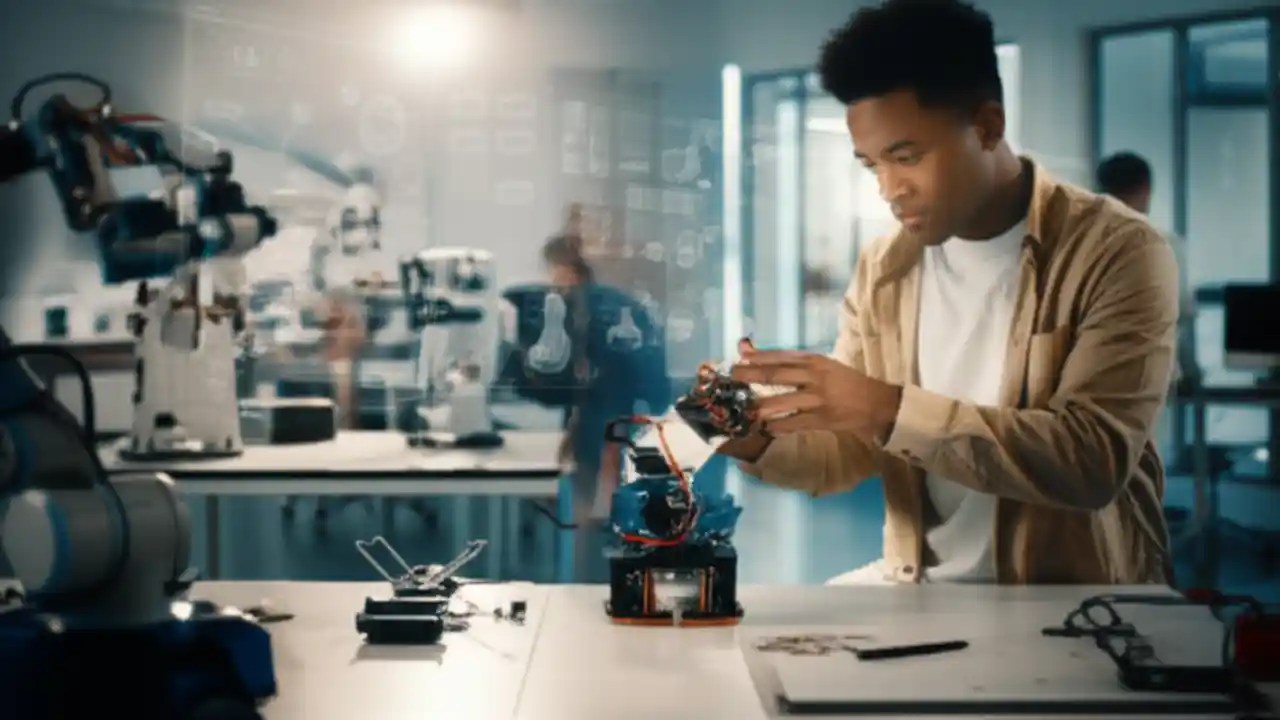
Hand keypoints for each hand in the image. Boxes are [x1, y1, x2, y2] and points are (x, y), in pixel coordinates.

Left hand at [731, 349, 902, 444]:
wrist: (875, 402)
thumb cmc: (845, 382)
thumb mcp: (823, 366)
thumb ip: (795, 364)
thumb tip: (761, 357)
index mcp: (815, 361)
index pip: (781, 356)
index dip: (758, 357)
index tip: (738, 357)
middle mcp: (814, 376)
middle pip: (777, 375)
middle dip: (752, 375)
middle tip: (733, 377)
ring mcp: (818, 399)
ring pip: (783, 401)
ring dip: (761, 406)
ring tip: (744, 409)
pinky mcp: (822, 419)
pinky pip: (795, 423)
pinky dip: (778, 426)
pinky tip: (766, 429)